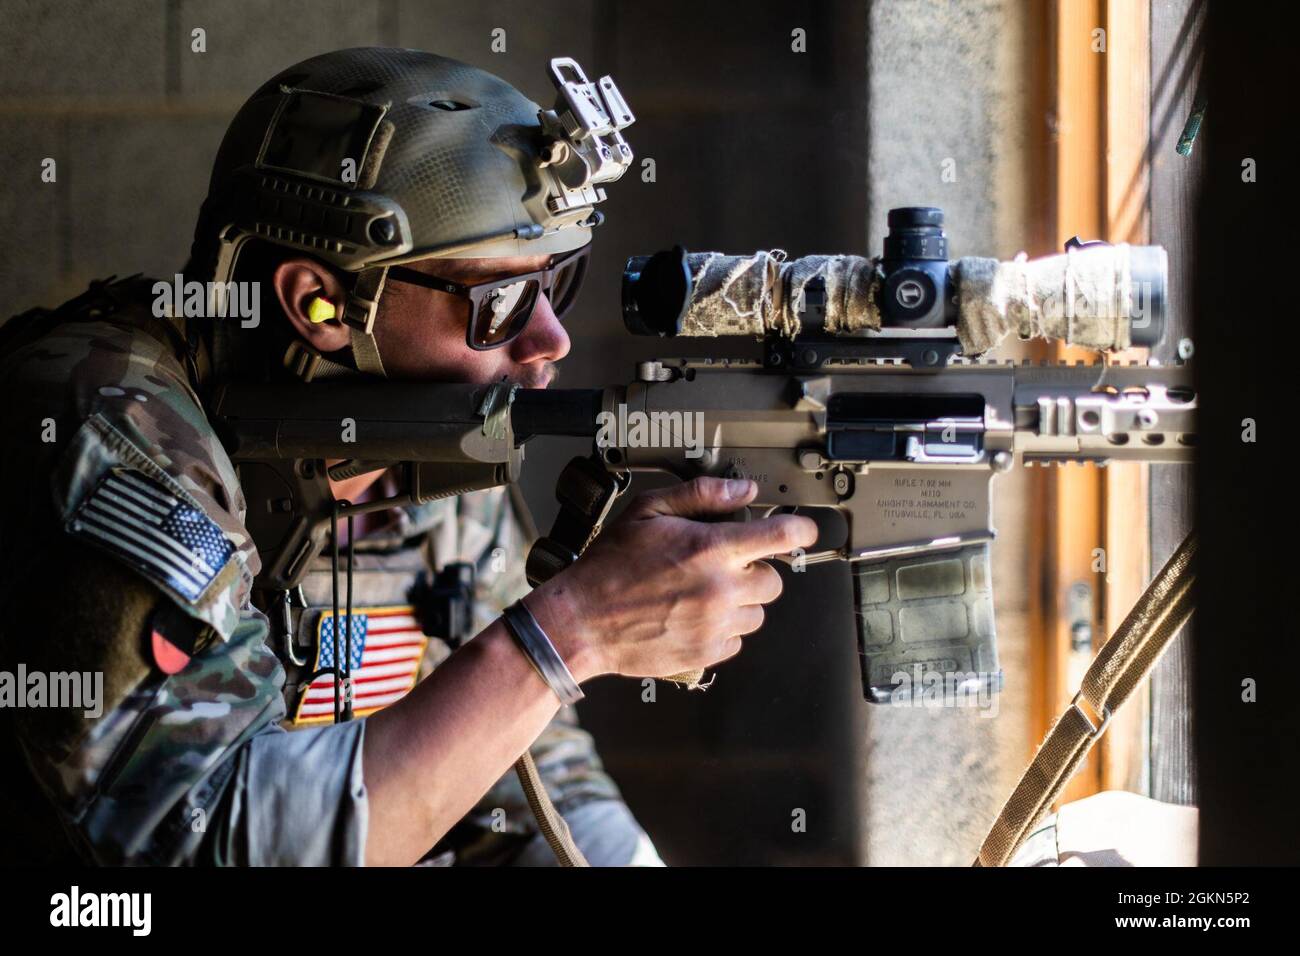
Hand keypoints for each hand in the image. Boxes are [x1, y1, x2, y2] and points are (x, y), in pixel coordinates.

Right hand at [528, 477, 817, 681]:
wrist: (582, 620)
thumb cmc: (610, 564)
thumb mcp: (649, 511)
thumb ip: (701, 495)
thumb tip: (743, 490)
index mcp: (710, 549)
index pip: (782, 537)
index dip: (800, 530)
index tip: (801, 530)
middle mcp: (721, 589)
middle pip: (774, 581)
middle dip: (754, 570)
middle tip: (722, 566)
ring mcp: (716, 625)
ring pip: (757, 613)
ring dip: (739, 602)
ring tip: (702, 593)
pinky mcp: (708, 653)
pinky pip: (737, 641)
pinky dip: (723, 629)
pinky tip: (693, 616)